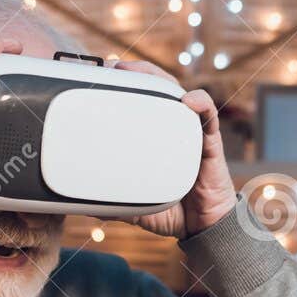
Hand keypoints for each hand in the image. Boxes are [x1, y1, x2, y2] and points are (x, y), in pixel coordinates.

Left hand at [114, 61, 236, 238]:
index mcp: (157, 139)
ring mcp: (192, 133)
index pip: (141, 103)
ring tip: (139, 71)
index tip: (102, 78)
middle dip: (138, 73)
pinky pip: (208, 117)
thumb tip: (86, 207)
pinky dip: (201, 103)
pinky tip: (188, 100)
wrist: (202, 228)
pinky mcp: (210, 143)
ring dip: (160, 78)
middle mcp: (175, 130)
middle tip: (114, 67)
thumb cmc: (174, 211)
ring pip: (179, 94)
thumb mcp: (137, 206)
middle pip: (158, 90)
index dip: (124, 88)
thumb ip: (115, 202)